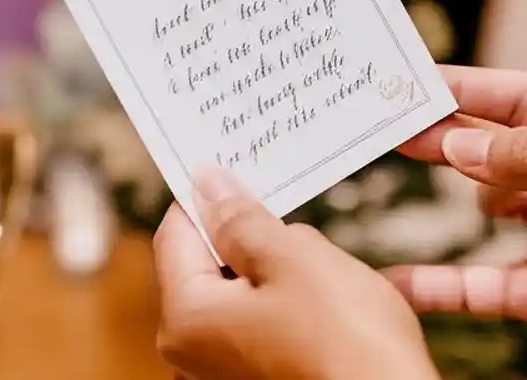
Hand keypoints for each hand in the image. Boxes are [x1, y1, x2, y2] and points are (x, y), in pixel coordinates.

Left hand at [154, 168, 438, 379]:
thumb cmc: (348, 344)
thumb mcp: (294, 259)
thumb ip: (242, 218)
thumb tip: (206, 184)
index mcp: (187, 319)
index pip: (175, 234)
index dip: (205, 195)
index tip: (237, 168)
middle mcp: (197, 354)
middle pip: (215, 265)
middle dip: (262, 240)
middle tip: (303, 235)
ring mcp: (233, 370)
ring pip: (256, 293)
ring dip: (294, 273)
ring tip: (333, 280)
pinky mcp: (271, 377)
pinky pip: (283, 325)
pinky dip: (312, 306)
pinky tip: (351, 304)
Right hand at [392, 66, 526, 379]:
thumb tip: (461, 143)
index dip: (474, 88)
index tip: (419, 80)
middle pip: (505, 147)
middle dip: (450, 134)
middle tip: (393, 121)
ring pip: (493, 207)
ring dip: (451, 194)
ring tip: (402, 166)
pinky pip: (491, 282)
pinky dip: (448, 285)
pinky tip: (406, 282)